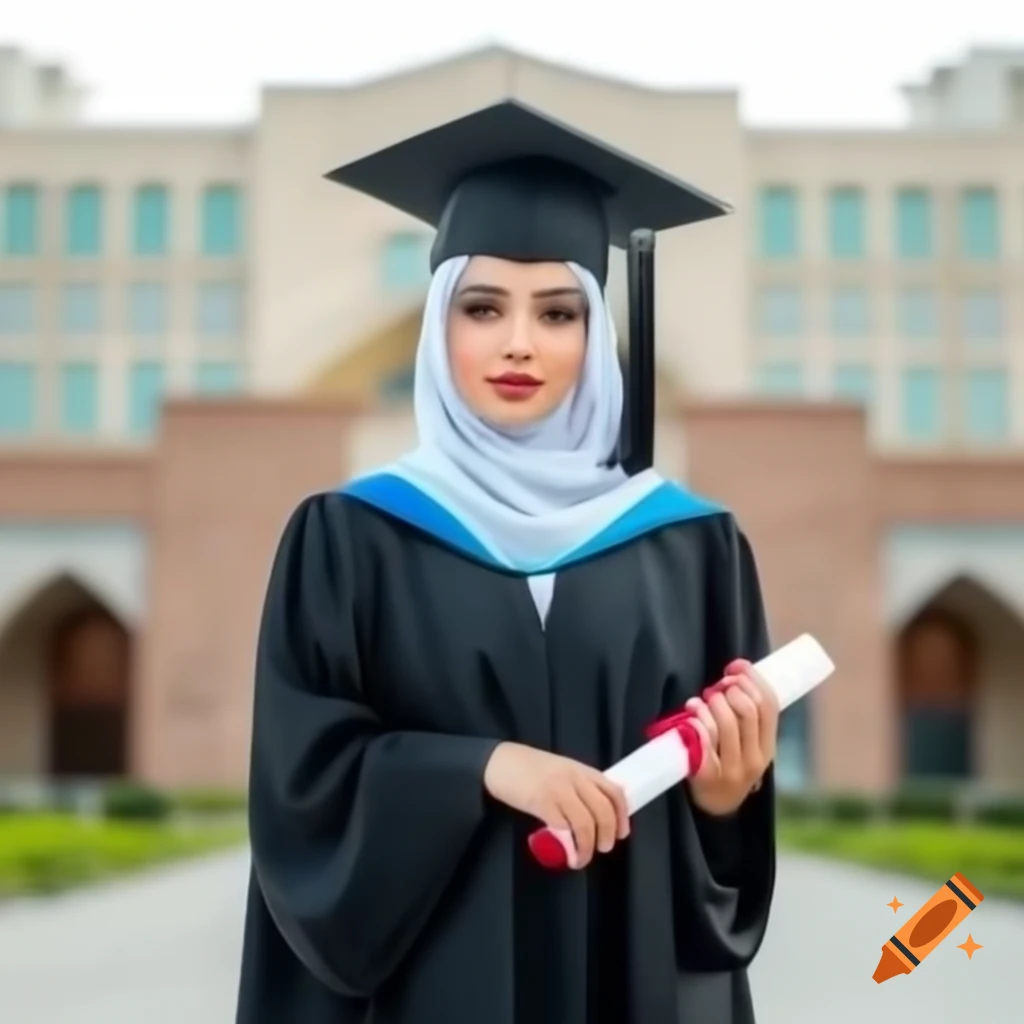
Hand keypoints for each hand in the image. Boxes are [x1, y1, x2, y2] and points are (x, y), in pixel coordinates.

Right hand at [483, 742, 629, 867]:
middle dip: (608, 834)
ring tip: (581, 858)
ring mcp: (558, 789)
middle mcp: (574, 778)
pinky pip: (563, 828)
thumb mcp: (561, 770)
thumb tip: (594, 814)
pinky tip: (568, 854)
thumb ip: (578, 787)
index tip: (622, 833)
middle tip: (603, 848)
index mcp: (582, 770)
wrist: (499, 762)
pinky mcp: (541, 802)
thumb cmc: (529, 768)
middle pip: (603, 810)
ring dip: (587, 847)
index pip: (613, 791)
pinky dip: (570, 846)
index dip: (622, 815)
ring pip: (585, 823)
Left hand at [684, 659, 778, 816]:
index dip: (753, 679)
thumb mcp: (747, 745)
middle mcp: (754, 760)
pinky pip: (704, 740)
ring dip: (710, 703)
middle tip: (716, 687)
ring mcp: (732, 770)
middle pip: (747, 710)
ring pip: (725, 723)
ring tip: (700, 701)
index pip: (769, 706)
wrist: (713, 808)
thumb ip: (747, 715)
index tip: (736, 666)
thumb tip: (738, 669)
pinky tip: (691, 714)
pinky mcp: (707, 776)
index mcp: (768, 748)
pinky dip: (697, 721)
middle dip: (730, 689)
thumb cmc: (728, 763)